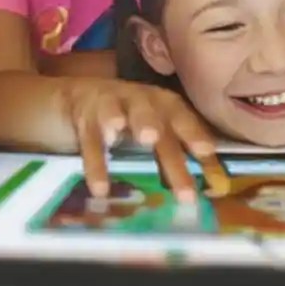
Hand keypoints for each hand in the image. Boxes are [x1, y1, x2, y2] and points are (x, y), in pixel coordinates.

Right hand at [60, 79, 226, 202]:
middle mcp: (139, 100)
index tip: (207, 153)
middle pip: (157, 124)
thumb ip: (174, 153)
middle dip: (169, 147)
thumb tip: (210, 187)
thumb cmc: (124, 118)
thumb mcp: (151, 128)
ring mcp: (110, 104)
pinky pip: (91, 141)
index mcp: (161, 103)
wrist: (74, 98)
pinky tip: (100, 188)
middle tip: (181, 168)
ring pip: (122, 114)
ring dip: (136, 122)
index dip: (194, 134)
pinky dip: (96, 164)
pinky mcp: (84, 116)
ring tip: (147, 139)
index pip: (182, 119)